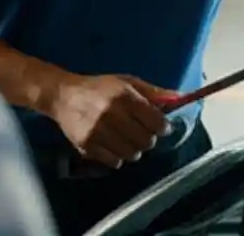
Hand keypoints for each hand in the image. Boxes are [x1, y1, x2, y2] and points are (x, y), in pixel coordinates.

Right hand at [44, 73, 176, 168]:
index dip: (163, 127)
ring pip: (132, 154)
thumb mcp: (127, 82)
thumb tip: (180, 98)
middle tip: (142, 132)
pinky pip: (114, 162)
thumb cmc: (100, 87)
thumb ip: (153, 92)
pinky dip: (118, 157)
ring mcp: (98, 132)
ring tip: (127, 139)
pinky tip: (113, 145)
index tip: (161, 126)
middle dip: (149, 138)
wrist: (63, 95)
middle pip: (146, 141)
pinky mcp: (87, 146)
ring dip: (134, 149)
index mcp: (124, 96)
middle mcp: (112, 114)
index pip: (156, 121)